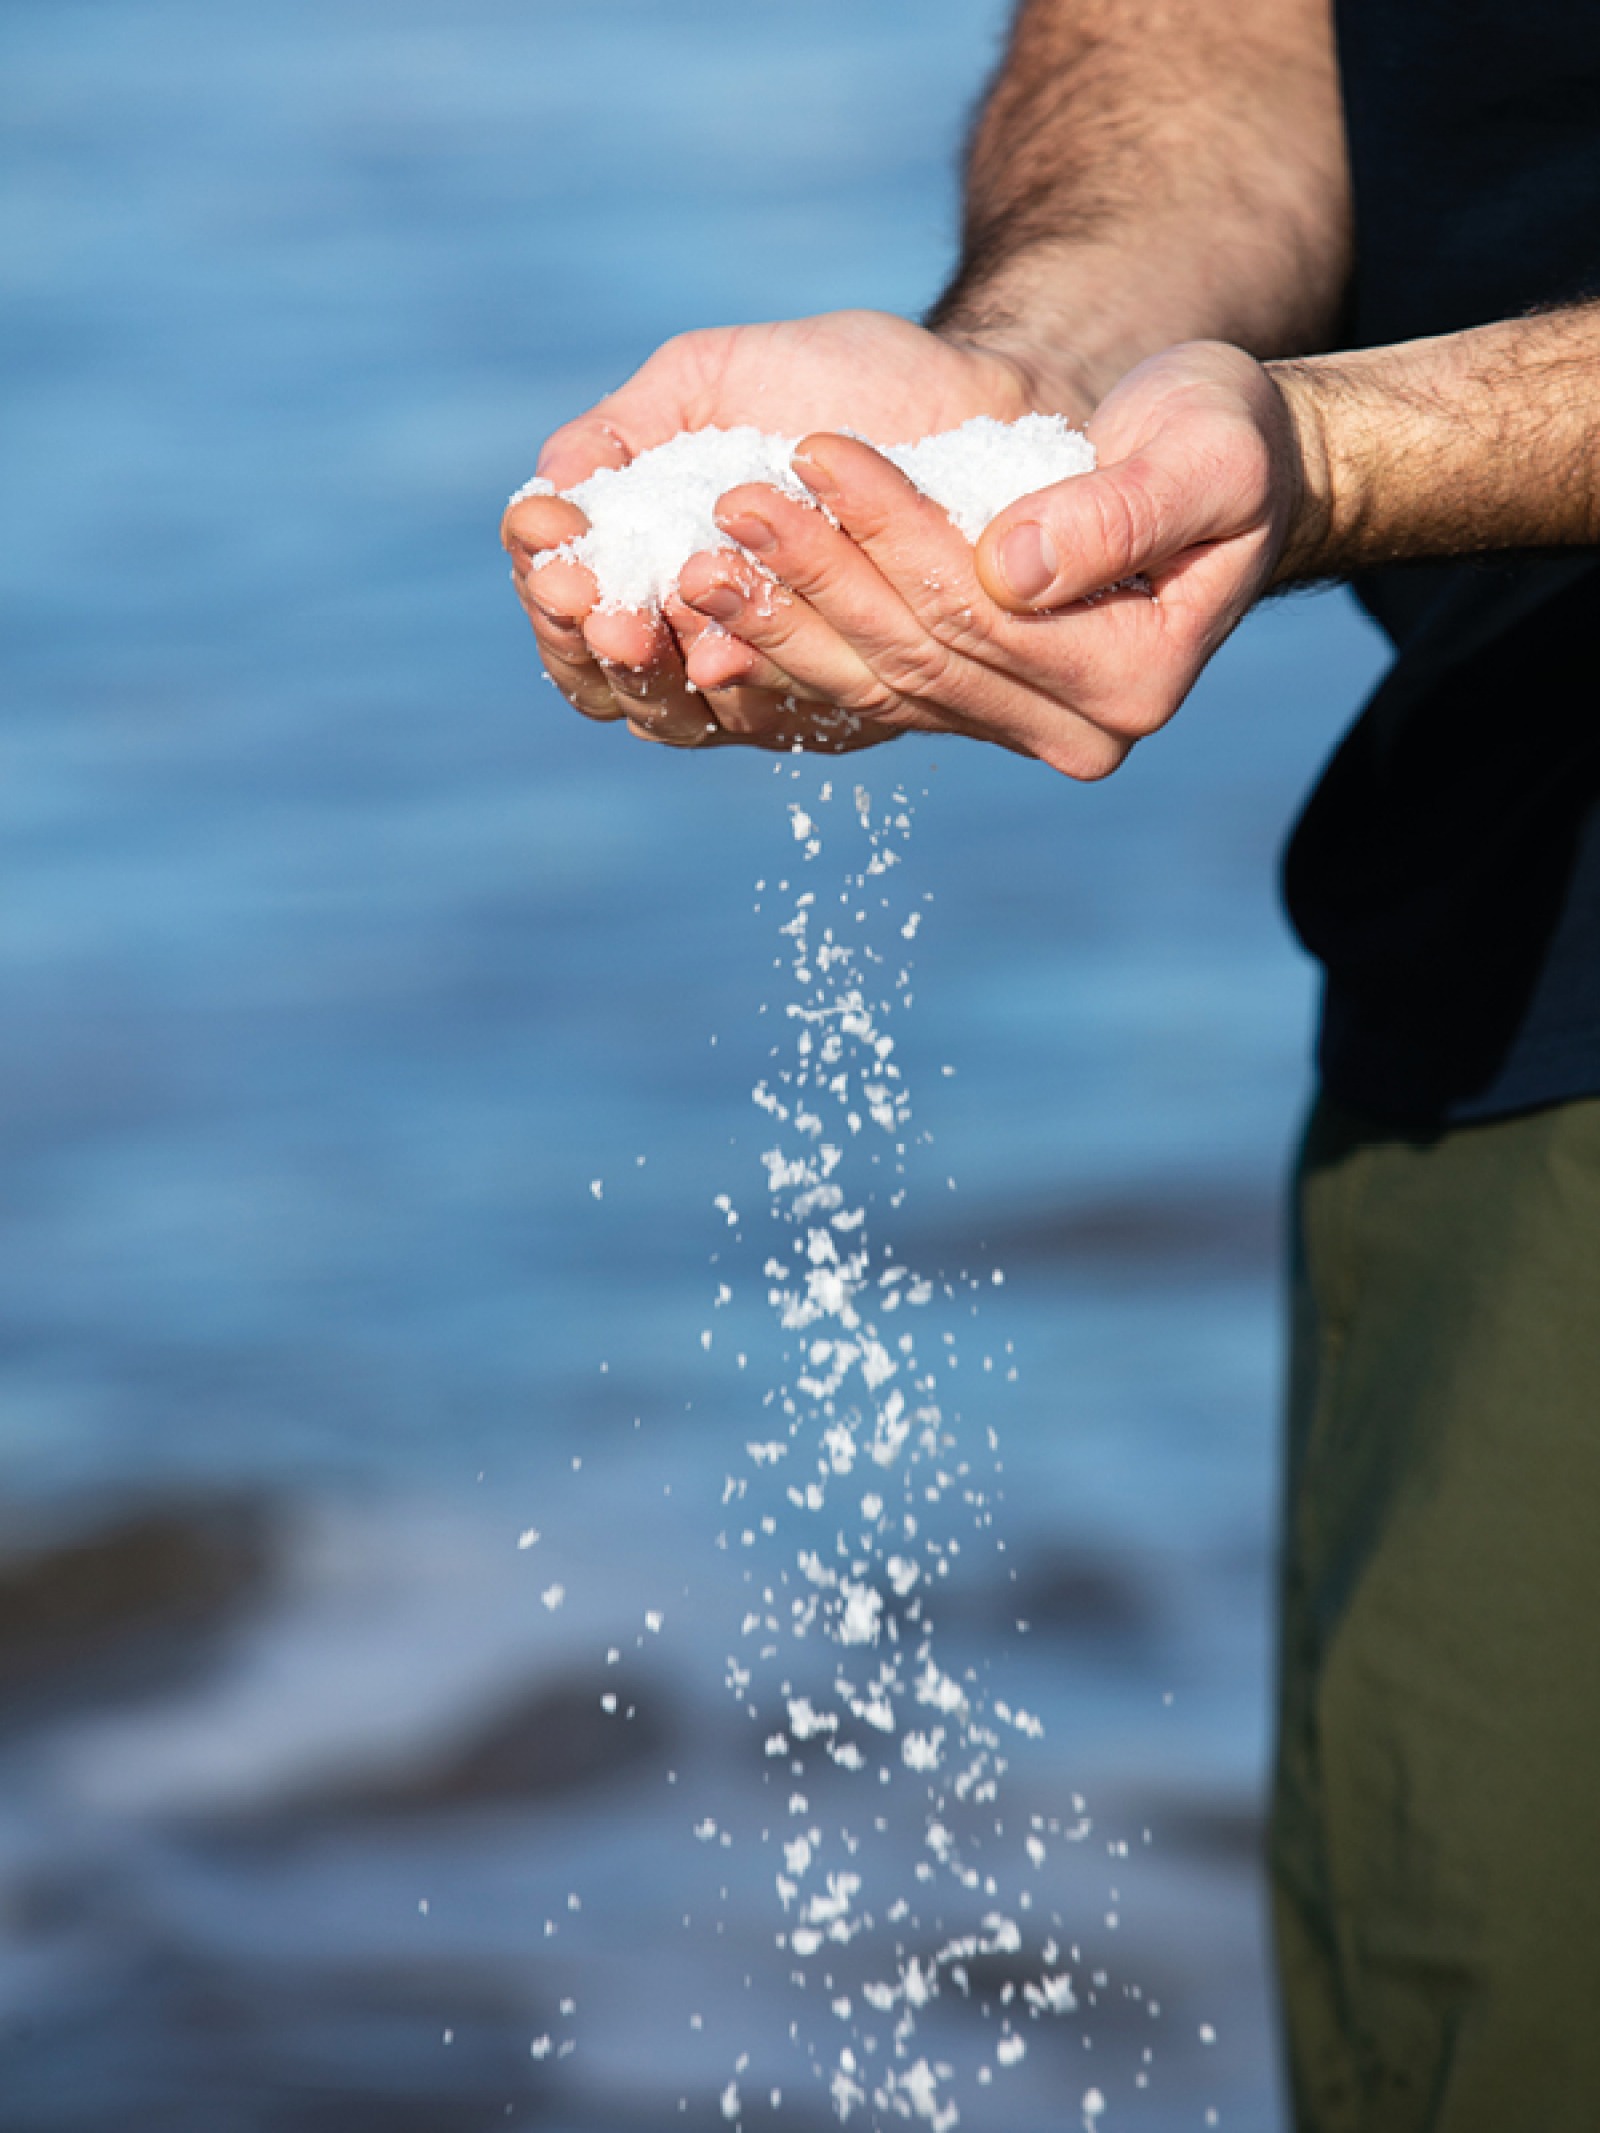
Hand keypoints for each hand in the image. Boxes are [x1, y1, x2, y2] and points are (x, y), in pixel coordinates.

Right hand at [499, 310, 1078, 749]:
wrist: (982, 391)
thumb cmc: (839, 384)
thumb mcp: (712, 384)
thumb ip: (625, 432)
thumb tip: (547, 487)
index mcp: (660, 583)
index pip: (574, 617)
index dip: (546, 584)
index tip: (541, 534)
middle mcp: (712, 651)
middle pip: (616, 688)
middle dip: (587, 639)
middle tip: (584, 595)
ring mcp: (787, 686)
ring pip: (691, 715)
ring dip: (654, 666)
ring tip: (635, 613)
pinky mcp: (868, 704)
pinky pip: (794, 712)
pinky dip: (748, 674)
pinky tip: (719, 642)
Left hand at [674, 341, 1304, 776]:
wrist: (1215, 468)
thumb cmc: (1220, 440)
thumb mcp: (1206, 453)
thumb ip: (1122, 511)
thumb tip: (1014, 566)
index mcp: (1130, 682)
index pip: (986, 614)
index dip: (896, 532)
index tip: (815, 449)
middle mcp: (1073, 731)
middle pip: (917, 656)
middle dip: (816, 575)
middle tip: (725, 502)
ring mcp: (1015, 730)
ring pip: (876, 681)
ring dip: (781, 615)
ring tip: (701, 548)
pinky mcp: (967, 707)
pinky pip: (864, 687)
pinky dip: (792, 640)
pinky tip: (721, 599)